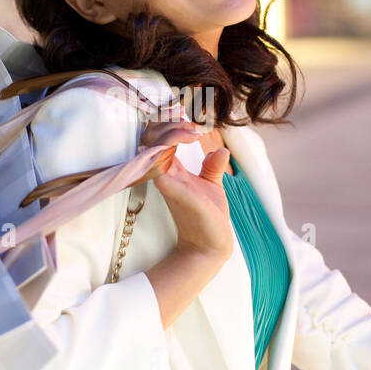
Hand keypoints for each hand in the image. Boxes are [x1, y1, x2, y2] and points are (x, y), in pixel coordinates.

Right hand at [148, 124, 234, 262]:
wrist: (210, 246)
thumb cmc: (207, 217)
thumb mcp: (212, 186)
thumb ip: (211, 167)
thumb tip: (220, 150)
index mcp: (172, 170)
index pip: (158, 138)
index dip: (169, 125)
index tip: (191, 123)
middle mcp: (166, 175)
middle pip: (150, 140)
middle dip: (167, 126)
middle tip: (190, 126)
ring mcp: (169, 185)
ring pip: (153, 153)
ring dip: (169, 137)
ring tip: (191, 133)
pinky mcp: (176, 196)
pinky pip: (162, 175)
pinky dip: (168, 161)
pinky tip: (185, 146)